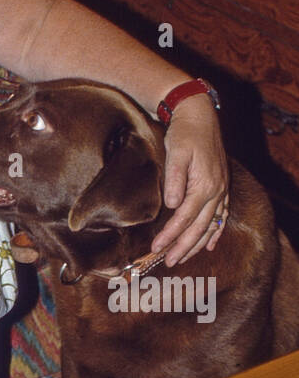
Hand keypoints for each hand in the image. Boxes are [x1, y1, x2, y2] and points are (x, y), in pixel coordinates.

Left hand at [151, 96, 229, 265]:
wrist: (200, 115)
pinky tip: (209, 245)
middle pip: (199, 227)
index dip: (171, 234)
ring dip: (197, 244)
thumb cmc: (185, 132)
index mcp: (205, 184)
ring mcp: (221, 189)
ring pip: (210, 225)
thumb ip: (175, 178)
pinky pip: (220, 216)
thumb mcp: (176, 151)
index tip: (156, 247)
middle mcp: (217, 191)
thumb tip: (172, 204)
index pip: (185, 217)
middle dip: (184, 247)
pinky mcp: (221, 186)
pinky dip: (215, 232)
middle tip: (168, 262)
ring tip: (183, 258)